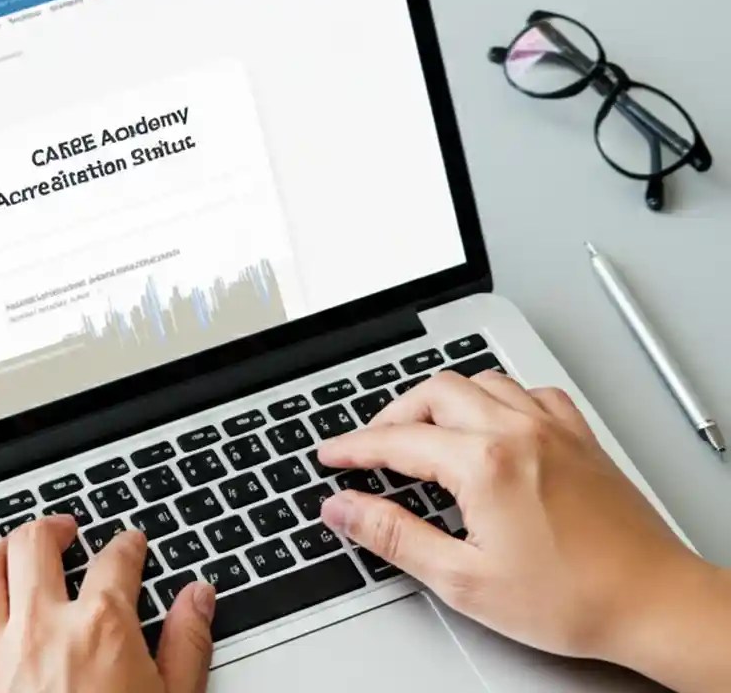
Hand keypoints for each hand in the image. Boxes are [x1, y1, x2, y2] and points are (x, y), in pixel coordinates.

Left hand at [0, 515, 217, 692]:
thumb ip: (187, 645)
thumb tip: (198, 599)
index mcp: (101, 627)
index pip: (116, 559)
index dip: (128, 544)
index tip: (132, 544)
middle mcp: (41, 626)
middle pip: (35, 543)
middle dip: (54, 527)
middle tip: (68, 530)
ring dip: (1, 551)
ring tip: (17, 549)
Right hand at [317, 371, 729, 690]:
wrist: (653, 604)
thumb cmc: (573, 599)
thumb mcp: (463, 580)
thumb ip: (394, 536)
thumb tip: (344, 510)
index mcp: (485, 464)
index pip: (397, 440)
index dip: (354, 448)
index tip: (332, 456)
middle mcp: (518, 432)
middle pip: (434, 393)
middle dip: (393, 415)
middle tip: (371, 447)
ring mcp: (553, 429)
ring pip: (480, 381)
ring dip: (441, 399)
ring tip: (421, 430)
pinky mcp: (580, 438)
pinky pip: (530, 392)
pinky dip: (497, 397)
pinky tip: (491, 422)